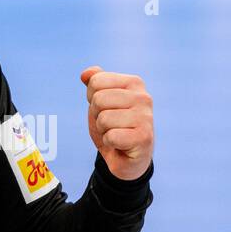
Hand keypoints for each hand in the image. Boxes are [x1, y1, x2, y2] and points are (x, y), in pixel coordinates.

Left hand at [80, 66, 153, 180]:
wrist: (127, 157)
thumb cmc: (114, 126)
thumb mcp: (100, 102)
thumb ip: (95, 83)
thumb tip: (85, 74)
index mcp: (134, 83)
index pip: (96, 82)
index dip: (93, 98)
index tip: (106, 109)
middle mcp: (143, 97)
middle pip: (98, 99)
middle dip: (97, 115)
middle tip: (110, 125)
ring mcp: (146, 117)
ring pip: (104, 119)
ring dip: (103, 130)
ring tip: (115, 134)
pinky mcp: (144, 137)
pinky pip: (111, 136)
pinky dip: (109, 143)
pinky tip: (120, 145)